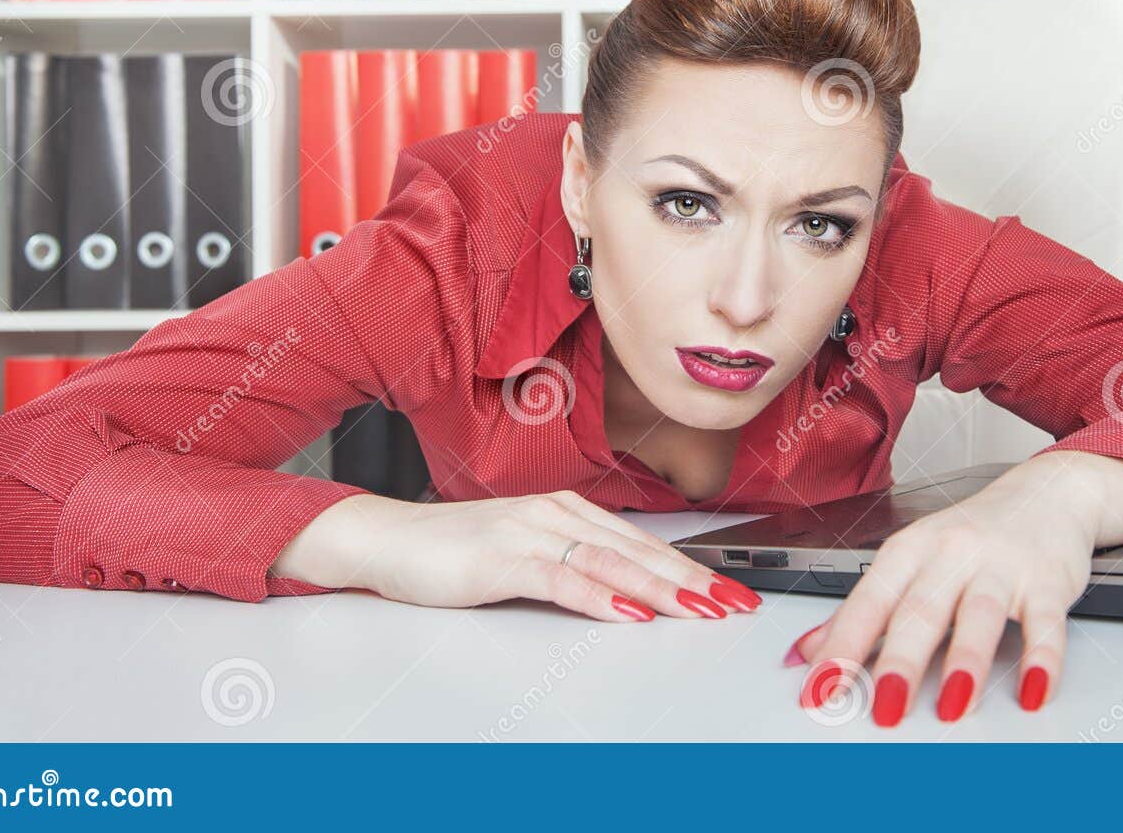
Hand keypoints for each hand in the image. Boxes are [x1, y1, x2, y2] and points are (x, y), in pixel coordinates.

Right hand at [272, 489, 760, 620]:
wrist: (388, 539)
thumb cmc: (455, 551)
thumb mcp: (527, 553)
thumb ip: (574, 565)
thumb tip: (627, 590)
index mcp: (568, 510)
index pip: (642, 543)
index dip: (690, 568)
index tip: (728, 591)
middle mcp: (556, 513)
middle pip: (638, 551)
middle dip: (691, 580)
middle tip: (733, 603)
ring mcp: (529, 531)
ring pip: (610, 562)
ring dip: (660, 589)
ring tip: (699, 609)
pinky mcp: (501, 557)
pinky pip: (562, 579)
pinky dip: (601, 598)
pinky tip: (629, 613)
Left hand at [786, 453, 1108, 724]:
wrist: (1046, 493)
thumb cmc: (970, 536)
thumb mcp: (909, 561)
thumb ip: (862, 609)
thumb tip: (809, 652)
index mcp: (909, 550)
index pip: (868, 602)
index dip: (842, 646)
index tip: (821, 688)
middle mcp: (951, 553)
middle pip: (921, 610)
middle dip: (900, 661)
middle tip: (883, 707)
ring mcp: (1001, 566)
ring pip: (979, 613)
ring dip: (965, 662)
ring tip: (951, 706)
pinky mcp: (1047, 581)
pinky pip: (1044, 623)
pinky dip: (1041, 659)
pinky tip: (1031, 691)